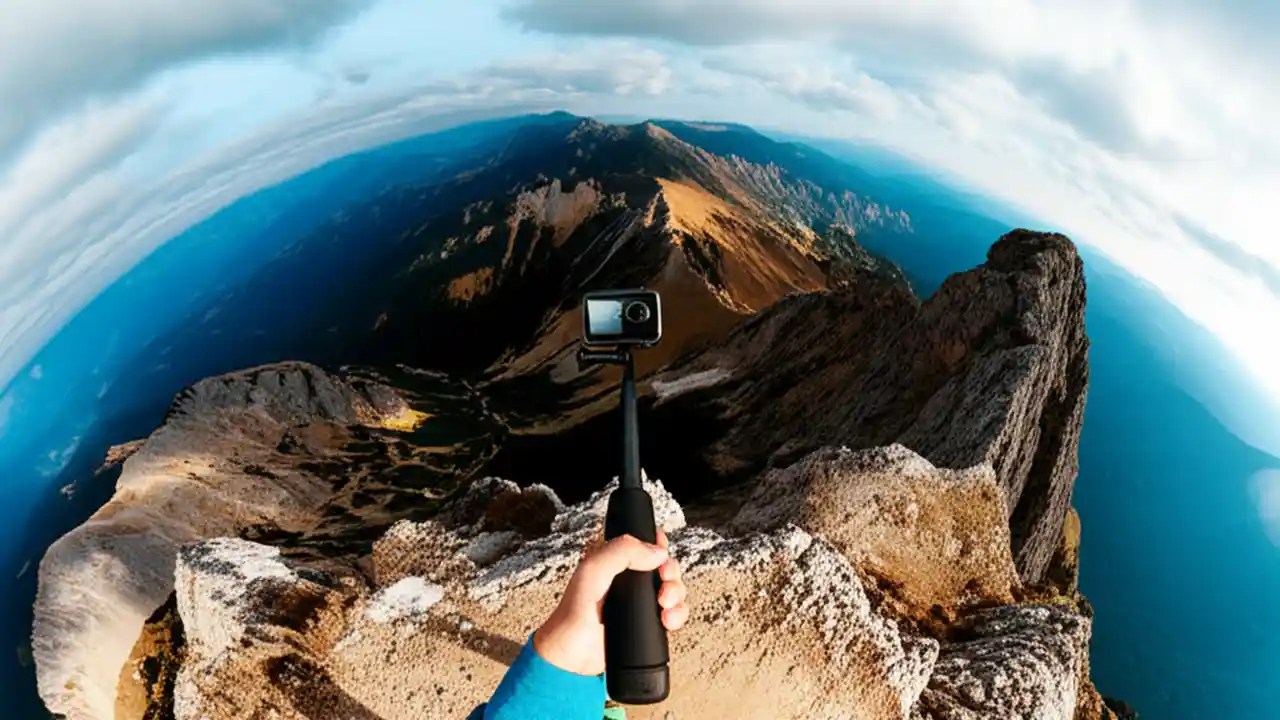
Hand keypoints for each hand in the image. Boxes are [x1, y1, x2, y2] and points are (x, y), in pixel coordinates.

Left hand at [533, 529, 688, 675]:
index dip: (658, 545)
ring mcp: (638, 601)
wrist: (574, 658)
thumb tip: (657, 552)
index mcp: (613, 560)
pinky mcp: (647, 622)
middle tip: (663, 586)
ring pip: (673, 588)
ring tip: (664, 606)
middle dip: (671, 573)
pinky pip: (674, 612)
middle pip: (664, 564)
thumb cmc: (572, 616)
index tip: (660, 557)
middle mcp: (627, 579)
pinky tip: (668, 621)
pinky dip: (678, 615)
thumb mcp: (593, 571)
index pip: (644, 542)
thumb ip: (621, 552)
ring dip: (677, 595)